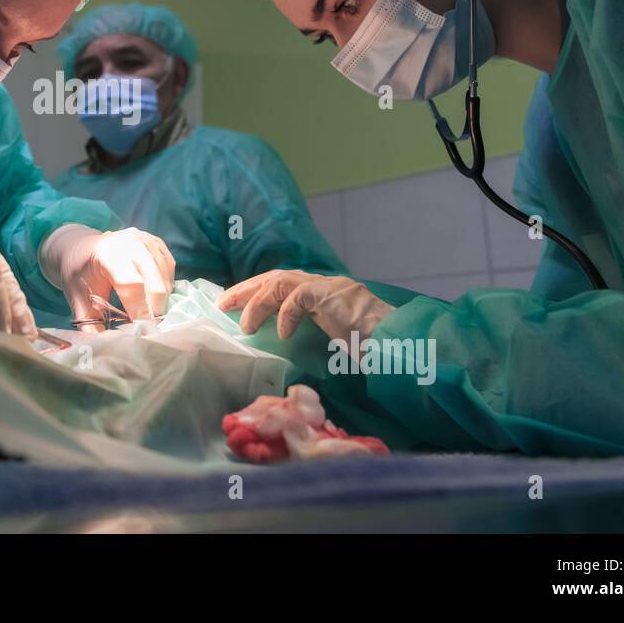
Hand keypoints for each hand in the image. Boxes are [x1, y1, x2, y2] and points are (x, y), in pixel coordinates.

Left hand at [38, 225, 174, 332]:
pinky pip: (169, 269)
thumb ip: (91, 326)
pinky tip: (152, 297)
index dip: (139, 312)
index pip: (132, 286)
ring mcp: (145, 240)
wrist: (80, 248)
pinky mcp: (156, 242)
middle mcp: (130, 242)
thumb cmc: (79, 277)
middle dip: (153, 311)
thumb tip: (106, 350)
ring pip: (165, 279)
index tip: (141, 332)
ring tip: (147, 314)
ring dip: (160, 301)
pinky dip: (165, 287)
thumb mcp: (79, 303)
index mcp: (106, 254)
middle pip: (154, 284)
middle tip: (146, 329)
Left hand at [216, 270, 391, 340]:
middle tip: (224, 306)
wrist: (399, 345)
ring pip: (281, 282)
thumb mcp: (332, 337)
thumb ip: (311, 330)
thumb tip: (279, 340)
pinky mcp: (334, 296)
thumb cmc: (371, 348)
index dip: (253, 291)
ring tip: (247, 325)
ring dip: (258, 302)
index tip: (232, 305)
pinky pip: (300, 296)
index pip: (280, 283)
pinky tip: (283, 333)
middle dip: (246, 290)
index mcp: (322, 293)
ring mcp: (330, 287)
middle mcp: (324, 284)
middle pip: (275, 277)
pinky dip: (286, 314)